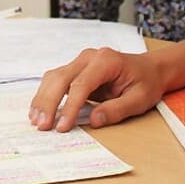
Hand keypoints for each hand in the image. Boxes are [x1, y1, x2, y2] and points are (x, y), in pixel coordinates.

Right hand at [29, 47, 163, 131]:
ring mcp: (80, 61)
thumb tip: (94, 121)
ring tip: (36, 120)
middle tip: (42, 125)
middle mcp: (89, 57)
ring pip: (54, 77)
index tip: (62, 126)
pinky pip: (56, 80)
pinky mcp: (75, 69)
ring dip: (43, 99)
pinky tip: (39, 110)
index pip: (81, 84)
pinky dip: (46, 95)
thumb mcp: (139, 99)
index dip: (70, 107)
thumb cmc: (146, 82)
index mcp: (106, 61)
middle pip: (61, 77)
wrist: (149, 69)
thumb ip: (117, 109)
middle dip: (49, 102)